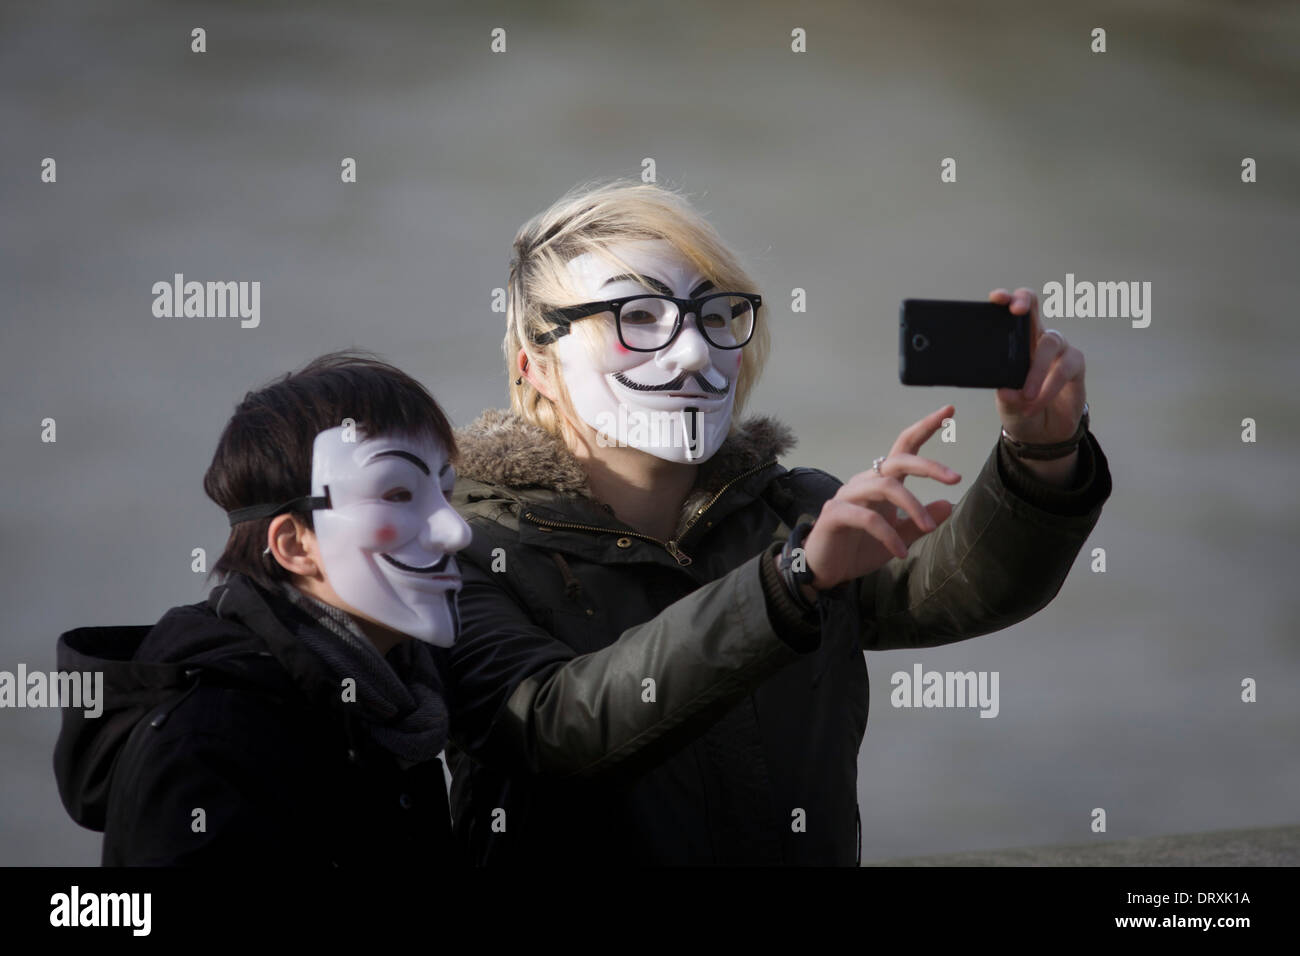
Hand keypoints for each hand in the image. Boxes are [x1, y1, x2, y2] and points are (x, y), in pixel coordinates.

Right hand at [801, 405, 961, 590]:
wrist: (824, 570)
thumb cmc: (858, 549)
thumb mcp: (898, 537)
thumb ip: (919, 521)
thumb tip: (949, 504)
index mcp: (880, 482)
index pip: (904, 447)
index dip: (925, 427)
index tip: (949, 410)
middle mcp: (864, 482)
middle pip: (897, 461)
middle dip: (928, 466)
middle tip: (955, 479)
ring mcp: (847, 496)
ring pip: (885, 486)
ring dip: (913, 506)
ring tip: (929, 528)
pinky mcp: (835, 514)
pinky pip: (867, 517)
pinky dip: (889, 535)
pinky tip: (901, 553)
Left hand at [990, 287, 1086, 443]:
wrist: (1042, 433)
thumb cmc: (1020, 409)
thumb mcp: (1007, 404)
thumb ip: (1007, 397)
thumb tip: (1006, 390)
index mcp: (1015, 343)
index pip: (1013, 314)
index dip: (1007, 300)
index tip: (997, 298)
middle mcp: (1037, 340)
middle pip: (1033, 309)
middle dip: (1024, 303)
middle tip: (1015, 311)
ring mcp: (1058, 350)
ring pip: (1049, 343)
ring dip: (1035, 371)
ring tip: (1025, 397)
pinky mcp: (1075, 365)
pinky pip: (1065, 369)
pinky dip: (1049, 388)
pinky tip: (1037, 402)